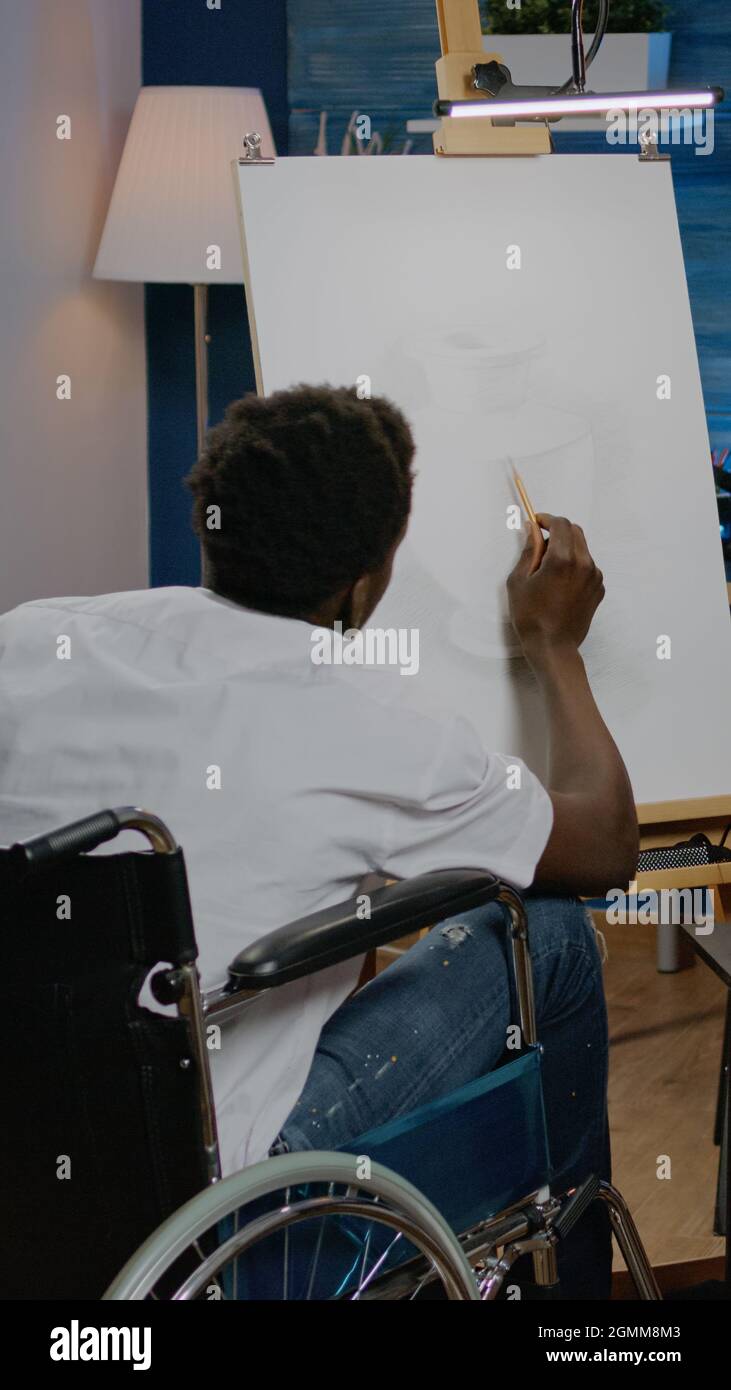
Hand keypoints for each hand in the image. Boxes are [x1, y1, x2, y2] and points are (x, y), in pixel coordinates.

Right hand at [507, 514, 604, 659]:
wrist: (552, 647)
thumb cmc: (530, 616)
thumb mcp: (519, 581)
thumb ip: (529, 551)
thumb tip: (533, 530)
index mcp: (562, 559)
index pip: (560, 524)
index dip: (547, 519)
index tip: (537, 523)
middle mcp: (584, 563)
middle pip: (575, 531)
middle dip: (558, 531)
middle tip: (542, 544)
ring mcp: (595, 577)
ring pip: (583, 548)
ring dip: (567, 548)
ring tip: (549, 568)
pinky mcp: (599, 589)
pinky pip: (588, 567)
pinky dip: (575, 565)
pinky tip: (561, 583)